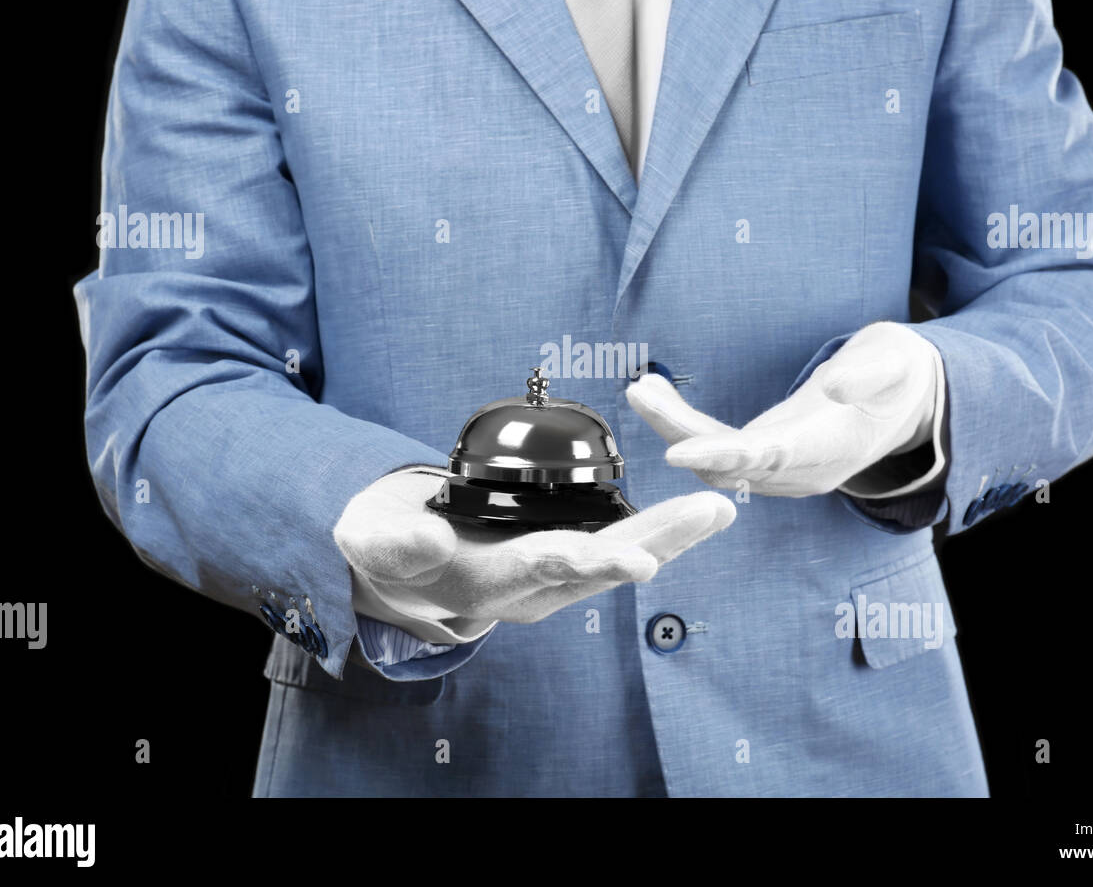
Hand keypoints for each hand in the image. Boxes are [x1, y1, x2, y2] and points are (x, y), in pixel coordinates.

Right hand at [334, 470, 734, 628]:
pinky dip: (657, 525)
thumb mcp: (374, 540)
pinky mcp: (562, 549)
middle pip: (603, 563)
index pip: (548, 570)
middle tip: (710, 512)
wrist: (400, 559)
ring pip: (620, 553)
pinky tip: (694, 509)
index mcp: (488, 582)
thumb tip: (426, 538)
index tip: (640, 560)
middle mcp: (532, 586)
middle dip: (660, 540)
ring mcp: (552, 571)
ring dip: (670, 533)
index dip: (594, 563)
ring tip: (718, 507)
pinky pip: (616, 539)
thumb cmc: (387, 544)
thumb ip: (395, 543)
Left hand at [625, 322, 942, 497]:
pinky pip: (719, 450)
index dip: (721, 456)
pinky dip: (685, 427)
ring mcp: (782, 470)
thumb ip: (869, 373)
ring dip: (675, 429)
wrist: (905, 401)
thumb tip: (834, 386)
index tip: (676, 452)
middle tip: (640, 393)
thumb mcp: (894, 362)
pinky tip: (657, 396)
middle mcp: (801, 471)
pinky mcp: (766, 458)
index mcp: (832, 449)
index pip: (768, 459)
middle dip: (680, 434)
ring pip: (717, 461)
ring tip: (641, 389)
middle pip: (730, 464)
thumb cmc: (897, 374)